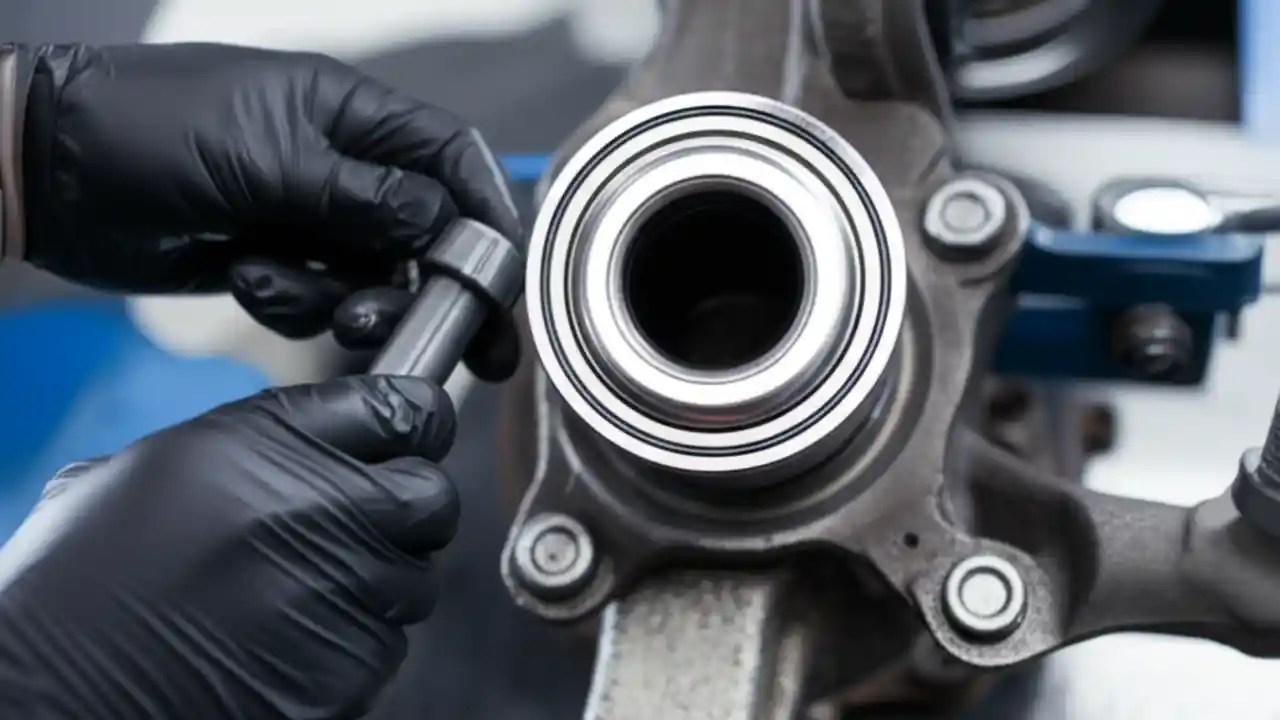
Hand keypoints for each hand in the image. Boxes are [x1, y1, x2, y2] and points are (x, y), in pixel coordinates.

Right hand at [0, 376, 458, 718]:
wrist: (55, 694)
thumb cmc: (82, 584)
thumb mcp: (152, 471)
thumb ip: (257, 446)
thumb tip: (320, 444)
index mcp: (268, 443)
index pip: (405, 407)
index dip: (412, 421)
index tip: (406, 436)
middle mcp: (320, 508)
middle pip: (432, 492)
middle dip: (408, 510)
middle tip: (362, 527)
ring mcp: (342, 590)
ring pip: (418, 576)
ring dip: (381, 583)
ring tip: (302, 595)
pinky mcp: (348, 665)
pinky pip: (387, 643)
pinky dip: (353, 643)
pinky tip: (291, 644)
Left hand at [15, 43, 521, 377]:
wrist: (53, 173)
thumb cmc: (151, 130)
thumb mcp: (264, 158)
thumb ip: (359, 196)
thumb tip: (436, 220)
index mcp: (347, 113)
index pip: (448, 155)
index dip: (487, 208)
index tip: (508, 271)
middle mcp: (338, 165)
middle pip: (424, 232)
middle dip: (437, 289)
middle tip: (470, 347)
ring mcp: (305, 215)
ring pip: (372, 278)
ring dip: (354, 303)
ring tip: (319, 305)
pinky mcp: (273, 258)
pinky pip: (316, 297)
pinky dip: (292, 302)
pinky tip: (247, 278)